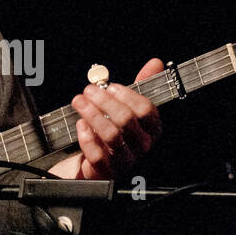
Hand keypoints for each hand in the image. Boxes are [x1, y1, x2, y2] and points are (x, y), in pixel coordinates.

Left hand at [48, 58, 164, 180]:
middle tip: (88, 90)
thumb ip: (142, 85)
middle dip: (104, 101)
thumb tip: (155, 63)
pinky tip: (80, 124)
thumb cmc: (118, 130)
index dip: (127, 95)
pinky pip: (97, 154)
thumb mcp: (130, 107)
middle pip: (126, 120)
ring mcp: (126, 160)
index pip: (146, 110)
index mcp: (152, 130)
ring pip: (111, 135)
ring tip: (79, 102)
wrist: (101, 163)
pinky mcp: (107, 171)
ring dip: (92, 114)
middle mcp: (142, 146)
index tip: (110, 87)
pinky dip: (86, 137)